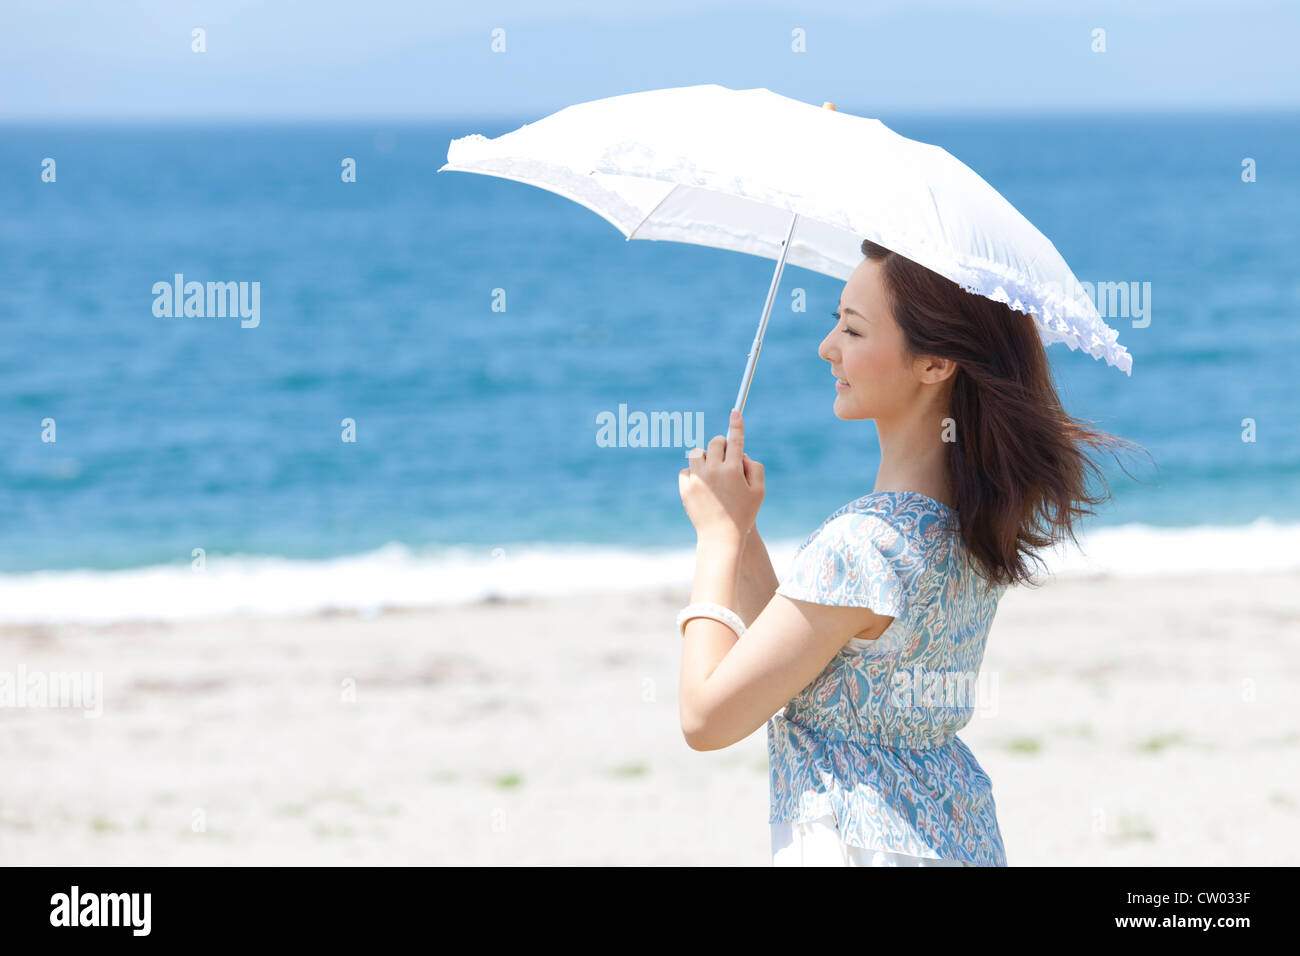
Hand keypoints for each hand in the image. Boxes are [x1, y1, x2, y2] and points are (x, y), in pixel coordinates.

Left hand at [678, 409, 764, 542]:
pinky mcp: (685, 488)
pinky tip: (702, 485)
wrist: (720, 538)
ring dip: (706, 457)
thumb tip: (741, 453)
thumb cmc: (744, 514)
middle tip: (727, 457)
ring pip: (697, 453)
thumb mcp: (760, 492)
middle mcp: (714, 472)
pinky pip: (687, 470)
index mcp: (734, 471)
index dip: (736, 424)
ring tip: (713, 472)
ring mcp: (698, 479)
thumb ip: (756, 468)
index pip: (735, 440)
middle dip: (722, 445)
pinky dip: (694, 473)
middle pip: (715, 442)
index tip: (735, 412)